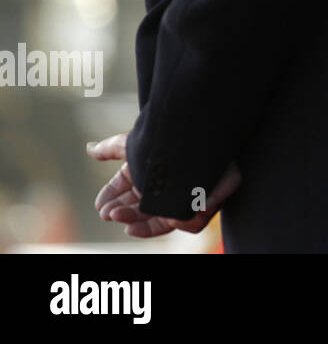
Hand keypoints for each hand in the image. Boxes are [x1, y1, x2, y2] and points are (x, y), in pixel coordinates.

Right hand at [87, 133, 240, 237]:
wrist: (208, 132)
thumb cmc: (175, 135)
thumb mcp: (140, 141)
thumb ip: (114, 147)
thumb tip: (89, 149)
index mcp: (148, 176)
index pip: (124, 192)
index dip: (111, 199)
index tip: (100, 206)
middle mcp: (163, 190)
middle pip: (138, 209)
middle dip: (122, 213)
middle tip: (109, 213)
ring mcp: (181, 199)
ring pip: (160, 219)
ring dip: (140, 222)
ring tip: (126, 221)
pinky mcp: (203, 204)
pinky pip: (191, 222)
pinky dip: (178, 223)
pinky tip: (165, 220)